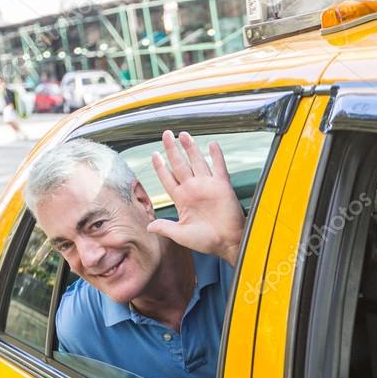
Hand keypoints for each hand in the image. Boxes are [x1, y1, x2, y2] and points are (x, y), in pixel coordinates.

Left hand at [148, 130, 244, 266]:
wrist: (228, 243)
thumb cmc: (206, 241)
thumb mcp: (181, 235)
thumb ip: (166, 227)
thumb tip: (149, 226)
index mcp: (182, 199)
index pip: (168, 178)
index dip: (160, 166)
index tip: (155, 154)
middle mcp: (193, 189)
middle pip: (180, 165)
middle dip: (172, 150)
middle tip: (166, 134)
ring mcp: (208, 186)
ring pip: (197, 162)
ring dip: (190, 148)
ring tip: (183, 134)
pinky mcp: (222, 186)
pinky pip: (218, 167)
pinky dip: (216, 156)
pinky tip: (211, 144)